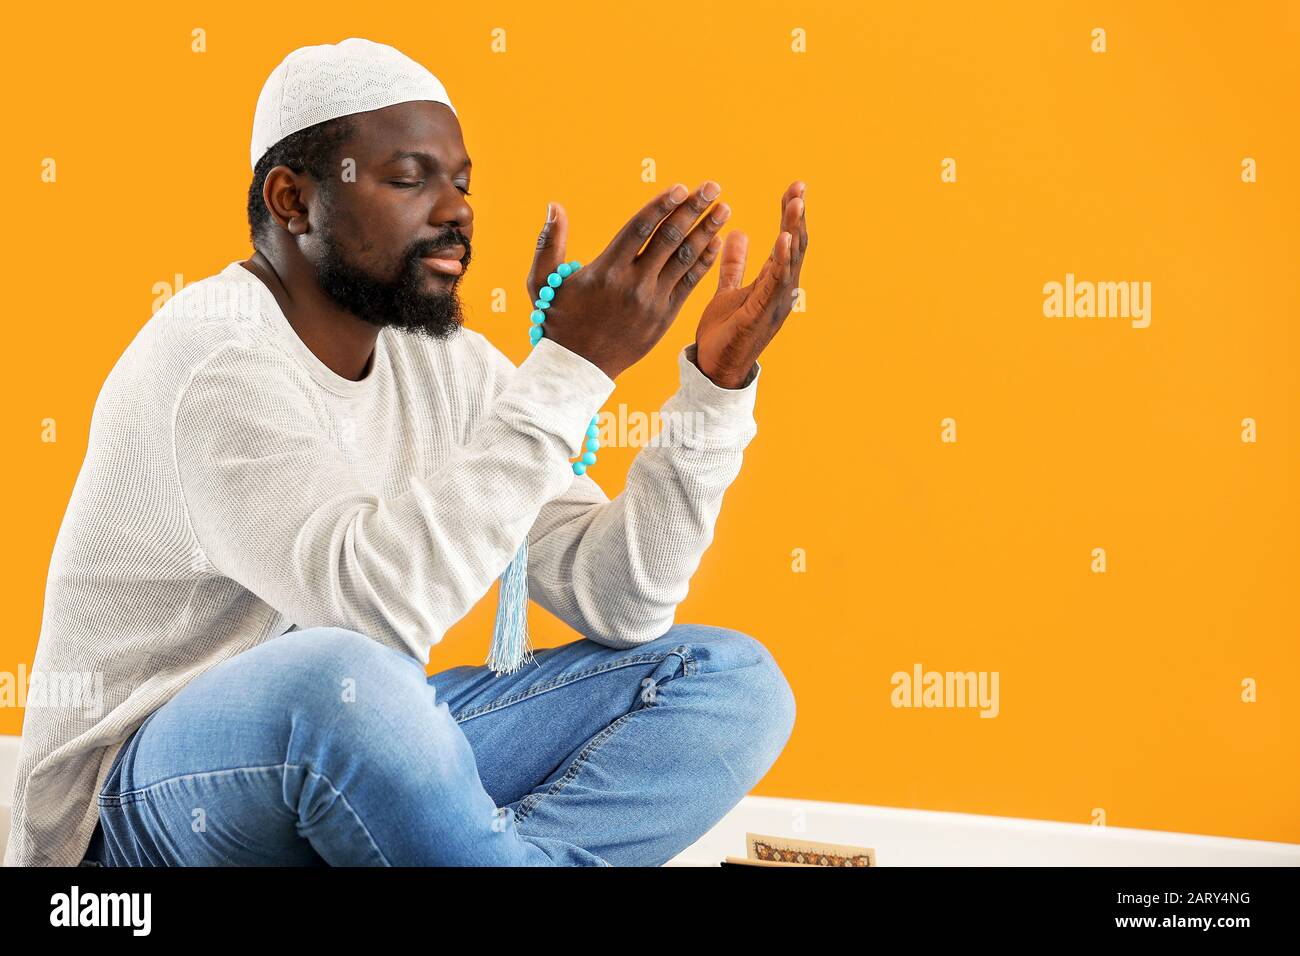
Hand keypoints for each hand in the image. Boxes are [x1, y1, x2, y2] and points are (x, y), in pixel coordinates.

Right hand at [527, 181, 731, 380]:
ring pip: (684, 259)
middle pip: (669, 238)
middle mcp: (633, 284)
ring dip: (707, 231)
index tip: (681, 187)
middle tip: (713, 187)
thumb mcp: (542, 282)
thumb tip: (554, 206)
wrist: (578, 369)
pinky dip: (704, 261)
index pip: (640, 229)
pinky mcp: (664, 317)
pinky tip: (717, 241)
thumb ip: (550, 242)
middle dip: (693, 210)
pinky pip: (689, 284)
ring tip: (724, 209)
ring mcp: (652, 302)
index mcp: (606, 271)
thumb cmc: (558, 321)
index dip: (662, 205)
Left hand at [694, 180, 807, 387]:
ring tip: (796, 204)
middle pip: (795, 247)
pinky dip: (780, 260)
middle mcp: (780, 292)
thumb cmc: (724, 333)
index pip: (786, 242)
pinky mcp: (760, 314)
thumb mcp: (727, 289)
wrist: (714, 368)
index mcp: (772, 284)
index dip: (790, 215)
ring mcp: (774, 303)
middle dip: (797, 216)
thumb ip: (734, 263)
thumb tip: (737, 232)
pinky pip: (773, 283)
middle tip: (800, 186)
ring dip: (793, 231)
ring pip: (789, 261)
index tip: (794, 188)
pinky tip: (783, 238)